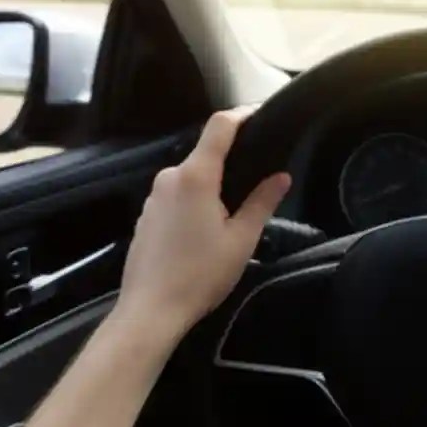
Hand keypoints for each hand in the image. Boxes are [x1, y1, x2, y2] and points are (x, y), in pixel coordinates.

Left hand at [114, 107, 290, 341]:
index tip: (261, 114)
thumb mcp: (241, 239)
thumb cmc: (201, 274)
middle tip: (258, 178)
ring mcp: (153, 197)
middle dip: (231, 161)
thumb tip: (281, 176)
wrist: (150, 311)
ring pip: (190, 178)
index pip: (220, 127)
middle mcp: (170, 178)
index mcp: (196, 176)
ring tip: (234, 211)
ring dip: (212, 186)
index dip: (242, 114)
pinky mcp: (146, 216)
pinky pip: (176, 197)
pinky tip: (205, 230)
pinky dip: (194, 202)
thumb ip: (262, 202)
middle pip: (206, 155)